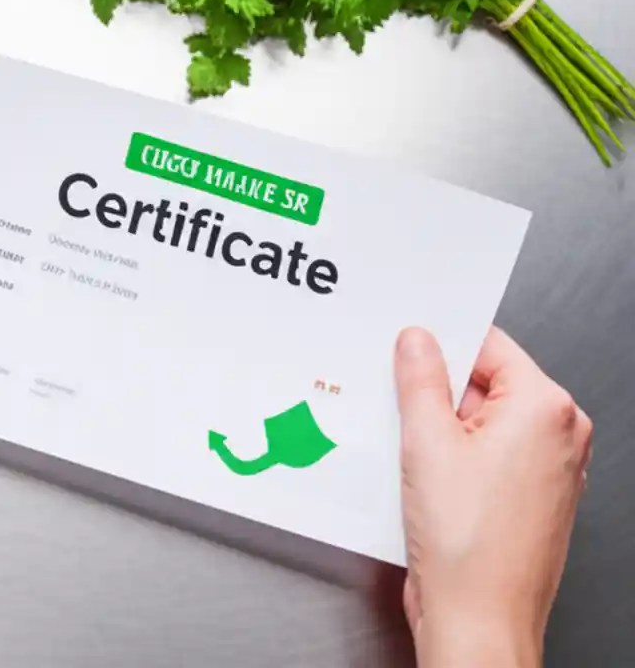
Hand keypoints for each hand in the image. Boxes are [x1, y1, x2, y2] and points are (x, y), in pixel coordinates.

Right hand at [394, 327, 590, 665]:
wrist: (478, 619)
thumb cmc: (469, 546)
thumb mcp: (426, 441)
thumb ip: (421, 379)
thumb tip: (418, 342)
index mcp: (546, 407)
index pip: (488, 344)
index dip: (440, 346)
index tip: (405, 354)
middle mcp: (559, 435)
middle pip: (486, 385)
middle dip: (438, 396)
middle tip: (402, 413)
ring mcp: (550, 469)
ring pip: (483, 424)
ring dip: (442, 433)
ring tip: (416, 460)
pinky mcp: (530, 498)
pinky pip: (488, 459)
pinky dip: (454, 463)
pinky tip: (426, 484)